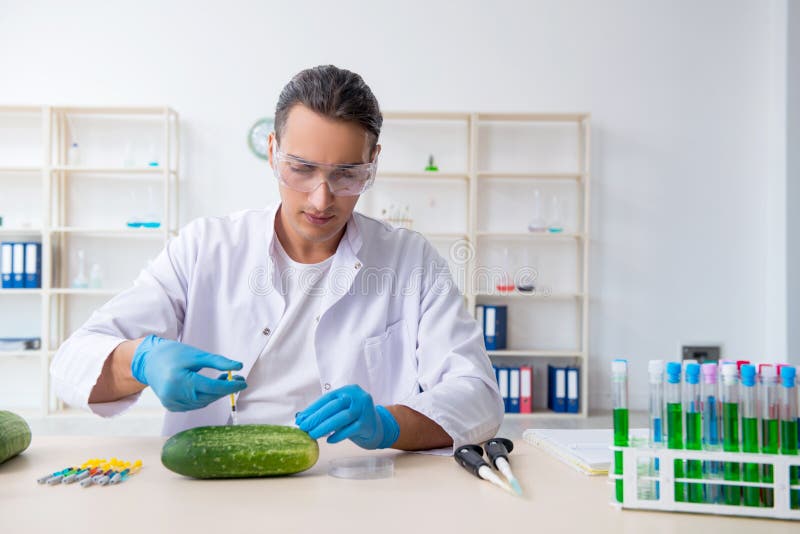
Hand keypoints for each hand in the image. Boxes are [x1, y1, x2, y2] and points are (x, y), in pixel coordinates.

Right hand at [131, 335, 246, 411]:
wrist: (149, 361)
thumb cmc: (173, 354)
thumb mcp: (197, 355)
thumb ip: (218, 362)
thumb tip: (238, 366)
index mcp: (180, 381)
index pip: (212, 387)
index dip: (230, 386)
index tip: (243, 382)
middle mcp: (174, 396)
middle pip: (208, 396)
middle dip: (225, 389)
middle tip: (237, 379)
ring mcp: (172, 403)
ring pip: (202, 403)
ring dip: (216, 394)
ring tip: (224, 380)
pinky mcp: (171, 406)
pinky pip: (194, 405)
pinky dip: (204, 398)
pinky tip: (210, 387)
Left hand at [295, 385, 399, 449]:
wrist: (377, 427)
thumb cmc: (354, 418)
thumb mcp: (342, 410)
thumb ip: (325, 412)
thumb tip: (302, 418)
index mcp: (349, 390)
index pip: (328, 398)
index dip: (313, 408)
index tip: (301, 418)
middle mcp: (358, 397)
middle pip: (334, 407)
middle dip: (317, 418)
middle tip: (304, 428)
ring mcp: (364, 410)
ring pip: (342, 418)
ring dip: (324, 427)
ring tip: (313, 435)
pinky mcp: (368, 423)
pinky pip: (350, 430)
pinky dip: (338, 435)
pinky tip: (329, 440)